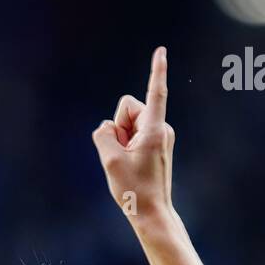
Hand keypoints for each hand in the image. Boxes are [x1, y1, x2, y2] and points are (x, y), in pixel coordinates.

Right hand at [92, 47, 174, 227]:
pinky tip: (129, 165)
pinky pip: (132, 136)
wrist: (152, 214)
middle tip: (122, 156)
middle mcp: (160, 128)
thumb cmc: (134, 190)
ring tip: (127, 164)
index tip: (161, 50)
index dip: (156, 71)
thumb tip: (106, 127)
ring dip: (121, 141)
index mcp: (154, 129)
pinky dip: (125, 147)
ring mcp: (159, 136)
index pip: (156, 93)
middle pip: (128, 109)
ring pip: (128, 124)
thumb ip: (103, 135)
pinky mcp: (155, 145)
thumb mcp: (110, 161)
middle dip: (118, 128)